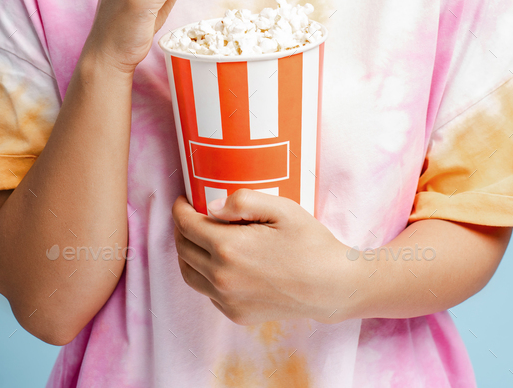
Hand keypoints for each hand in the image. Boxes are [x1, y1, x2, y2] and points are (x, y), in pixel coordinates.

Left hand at [172, 189, 354, 325]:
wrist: (332, 287)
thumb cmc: (310, 243)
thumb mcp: (282, 208)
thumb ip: (243, 200)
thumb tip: (212, 206)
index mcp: (229, 248)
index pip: (186, 226)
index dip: (180, 209)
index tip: (184, 199)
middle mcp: (222, 278)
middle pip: (183, 249)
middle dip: (182, 228)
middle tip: (192, 214)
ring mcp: (228, 300)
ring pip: (189, 274)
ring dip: (187, 252)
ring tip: (199, 236)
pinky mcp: (236, 314)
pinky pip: (207, 291)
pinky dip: (204, 273)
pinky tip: (221, 260)